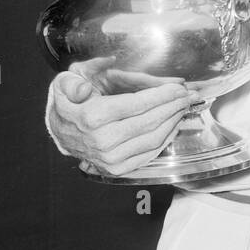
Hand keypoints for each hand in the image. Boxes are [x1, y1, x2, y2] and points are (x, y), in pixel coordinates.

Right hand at [48, 71, 204, 176]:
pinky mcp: (118, 168)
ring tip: (183, 107)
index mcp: (92, 116)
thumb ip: (74, 81)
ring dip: (173, 121)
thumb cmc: (68, 104)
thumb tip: (88, 83)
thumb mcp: (65, 83)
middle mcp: (103, 140)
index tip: (179, 87)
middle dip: (174, 106)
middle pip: (150, 121)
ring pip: (153, 138)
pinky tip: (173, 124)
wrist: (61, 134)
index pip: (137, 104)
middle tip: (188, 95)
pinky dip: (166, 138)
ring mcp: (111, 158)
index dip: (163, 95)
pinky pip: (149, 153)